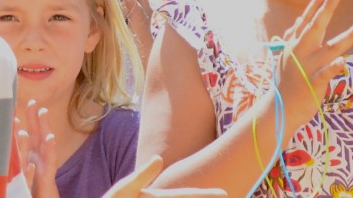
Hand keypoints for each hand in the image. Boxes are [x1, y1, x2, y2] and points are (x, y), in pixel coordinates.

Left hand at [15, 99, 58, 197]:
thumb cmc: (30, 186)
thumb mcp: (19, 169)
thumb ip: (14, 157)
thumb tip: (3, 142)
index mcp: (30, 155)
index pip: (25, 134)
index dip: (21, 121)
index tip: (15, 106)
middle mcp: (38, 157)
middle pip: (37, 134)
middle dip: (35, 117)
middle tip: (33, 100)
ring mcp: (44, 165)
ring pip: (45, 144)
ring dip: (44, 126)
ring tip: (43, 111)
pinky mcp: (48, 176)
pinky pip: (50, 162)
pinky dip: (51, 149)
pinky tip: (51, 138)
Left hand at [103, 156, 228, 197]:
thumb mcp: (124, 190)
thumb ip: (141, 177)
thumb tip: (160, 159)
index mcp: (159, 197)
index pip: (187, 195)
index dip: (206, 194)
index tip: (225, 192)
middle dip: (205, 197)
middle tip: (228, 195)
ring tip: (224, 196)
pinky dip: (186, 197)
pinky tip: (193, 197)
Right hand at [273, 0, 352, 117]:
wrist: (279, 109)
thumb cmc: (285, 81)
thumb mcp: (286, 56)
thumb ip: (293, 37)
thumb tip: (299, 19)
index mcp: (295, 44)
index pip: (307, 20)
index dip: (316, 4)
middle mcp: (301, 52)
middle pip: (316, 26)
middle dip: (326, 9)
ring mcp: (308, 67)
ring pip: (331, 48)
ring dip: (348, 35)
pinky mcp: (314, 84)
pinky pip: (326, 74)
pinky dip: (334, 68)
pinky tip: (343, 62)